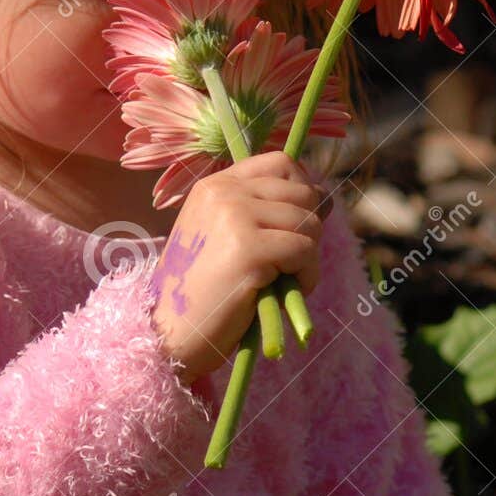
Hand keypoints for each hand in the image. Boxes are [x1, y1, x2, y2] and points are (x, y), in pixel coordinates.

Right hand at [148, 151, 325, 383]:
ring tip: (281, 281)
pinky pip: (304, 251)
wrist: (169, 333)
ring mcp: (234, 217)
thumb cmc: (202, 291)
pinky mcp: (248, 249)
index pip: (280, 162)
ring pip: (308, 223)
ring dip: (307, 258)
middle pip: (302, 193)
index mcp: (215, 185)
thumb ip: (268, 213)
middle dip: (308, 230)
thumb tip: (326, 198)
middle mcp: (223, 192)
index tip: (296, 224)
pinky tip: (280, 293)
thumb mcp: (229, 238)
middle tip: (287, 264)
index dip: (302, 190)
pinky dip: (305, 277)